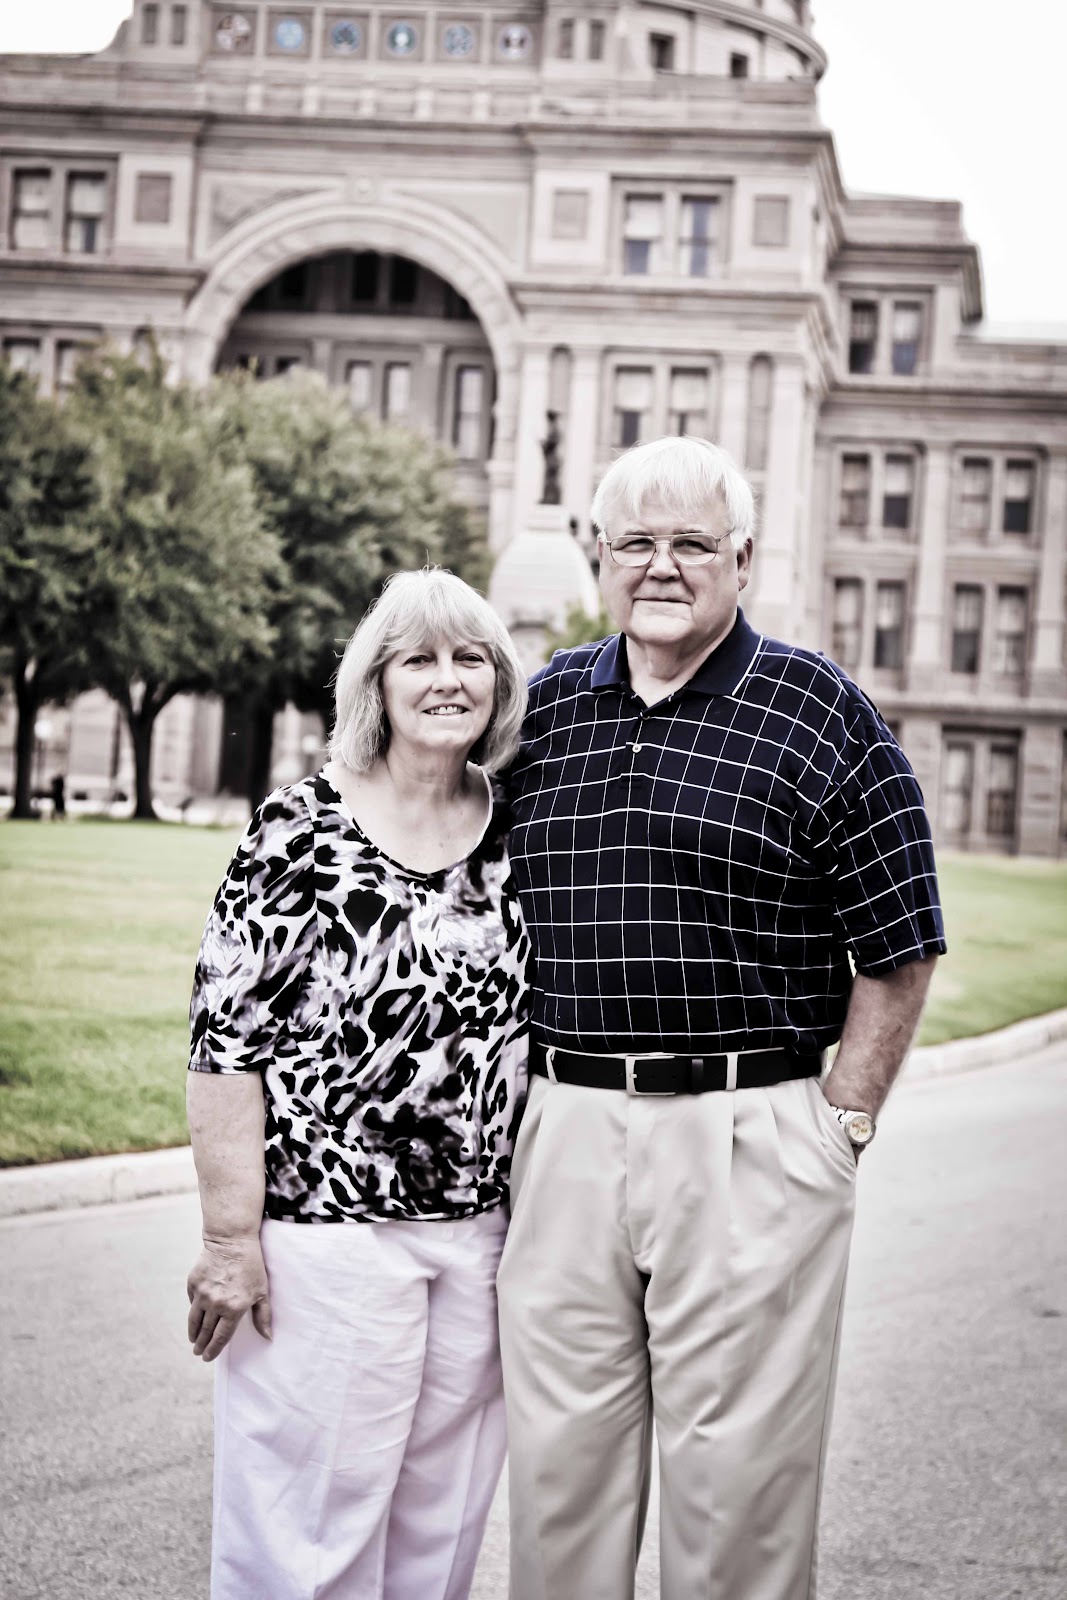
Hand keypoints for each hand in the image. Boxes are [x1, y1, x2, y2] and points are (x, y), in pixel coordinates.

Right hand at [187, 1235, 271, 1362]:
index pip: (221, 1337)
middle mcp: (216, 1304)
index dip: (214, 1349)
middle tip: (198, 1352)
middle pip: (206, 1331)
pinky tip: (196, 1316)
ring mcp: (202, 1294)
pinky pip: (192, 1303)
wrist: (232, 1241)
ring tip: (193, 1341)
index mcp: (234, 1308)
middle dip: (202, 1344)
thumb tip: (267, 1337)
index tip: (208, 1357)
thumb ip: (263, 1316)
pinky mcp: (193, 1283)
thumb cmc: (251, 1266)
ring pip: (195, 1321)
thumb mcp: (262, 1291)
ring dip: (193, 1334)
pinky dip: (194, 1311)